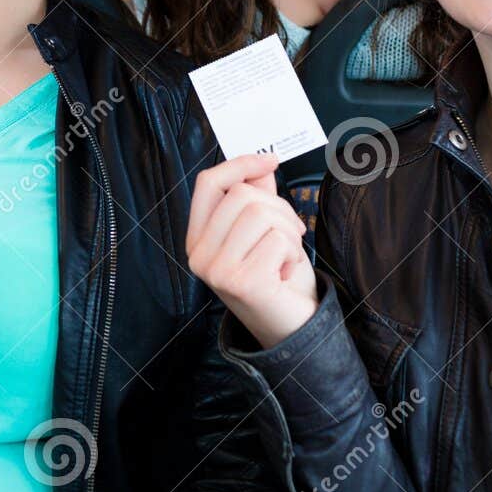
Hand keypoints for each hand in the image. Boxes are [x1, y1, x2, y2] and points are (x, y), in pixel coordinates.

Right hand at [186, 153, 317, 348]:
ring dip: (289, 231)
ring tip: (286, 255)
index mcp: (198, 238)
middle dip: (279, 207)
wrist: (292, 330)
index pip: (208, 183)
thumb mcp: (266, 232)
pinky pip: (277, 239)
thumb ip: (259, 198)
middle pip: (242, 195)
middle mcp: (198, 254)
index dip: (240, 164)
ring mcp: (216, 270)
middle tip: (291, 233)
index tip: (270, 160)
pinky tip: (285, 273)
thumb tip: (262, 165)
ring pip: (261, 213)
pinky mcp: (241, 282)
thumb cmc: (278, 279)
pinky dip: (293, 252)